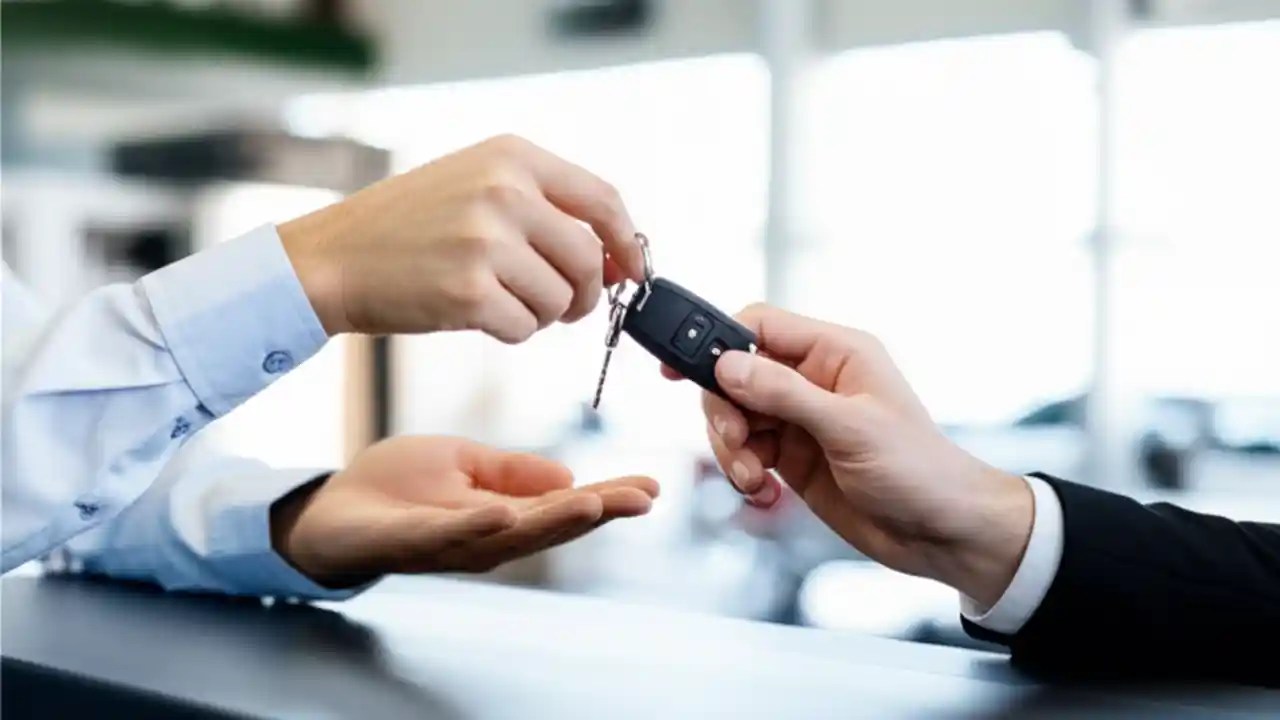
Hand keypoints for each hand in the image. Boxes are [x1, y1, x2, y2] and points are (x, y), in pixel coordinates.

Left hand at [270, 435, 658, 588]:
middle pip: (550, 526)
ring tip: (592, 504)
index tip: (650, 486)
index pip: (564, 505)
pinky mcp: (408, 541)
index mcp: (502, 515)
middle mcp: (485, 538)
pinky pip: (446, 534)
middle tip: (641, 498)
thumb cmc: (394, 489)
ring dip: (552, 520)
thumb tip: (568, 475)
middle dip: (598, 512)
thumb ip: (513, 471)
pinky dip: (476, 525)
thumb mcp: (464, 462)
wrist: (327, 514)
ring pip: (510, 535)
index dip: (608, 497)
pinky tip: (503, 513)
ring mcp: (449, 543)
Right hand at [279, 134, 644, 341]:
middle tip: (565, 307)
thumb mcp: (475, 184)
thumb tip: (613, 257)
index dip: (626, 243)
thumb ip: (542, 206)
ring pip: (559, 299)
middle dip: (585, 294)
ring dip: (542, 314)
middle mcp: (504, 192)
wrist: (331, 258)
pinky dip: (511, 331)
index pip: (602, 199)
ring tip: (502, 302)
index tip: (631, 272)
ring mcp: (486, 241)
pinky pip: (525, 327)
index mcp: (512, 157)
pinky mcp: (468, 291)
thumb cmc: (406, 228)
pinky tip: (476, 314)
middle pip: (588, 259)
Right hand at [666, 304, 1031, 606]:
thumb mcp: (849, 428)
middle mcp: (814, 381)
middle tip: (735, 442)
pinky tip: (764, 492)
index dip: (715, 341)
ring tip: (754, 479)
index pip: (760, 326)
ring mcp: (801, 420)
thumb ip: (784, 393)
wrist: (943, 534)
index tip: (677, 366)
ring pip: (735, 417)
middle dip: (724, 411)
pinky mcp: (794, 458)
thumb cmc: (919, 471)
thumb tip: (727, 365)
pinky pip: (746, 452)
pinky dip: (743, 472)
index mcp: (836, 353)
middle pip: (736, 375)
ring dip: (732, 449)